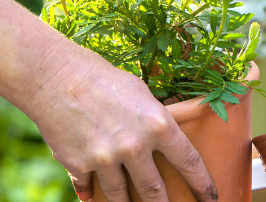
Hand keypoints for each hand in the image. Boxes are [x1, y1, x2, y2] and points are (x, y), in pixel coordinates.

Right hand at [0, 0, 216, 201]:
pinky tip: (94, 197)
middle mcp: (135, 147)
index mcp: (158, 125)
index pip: (190, 163)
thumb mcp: (142, 94)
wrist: (54, 76)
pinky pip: (90, 189)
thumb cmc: (103, 79)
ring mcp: (106, 160)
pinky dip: (92, 193)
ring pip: (122, 198)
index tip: (212, 199)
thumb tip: (167, 142)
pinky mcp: (79, 166)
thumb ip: (156, 121)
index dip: (203, 186)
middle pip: (156, 193)